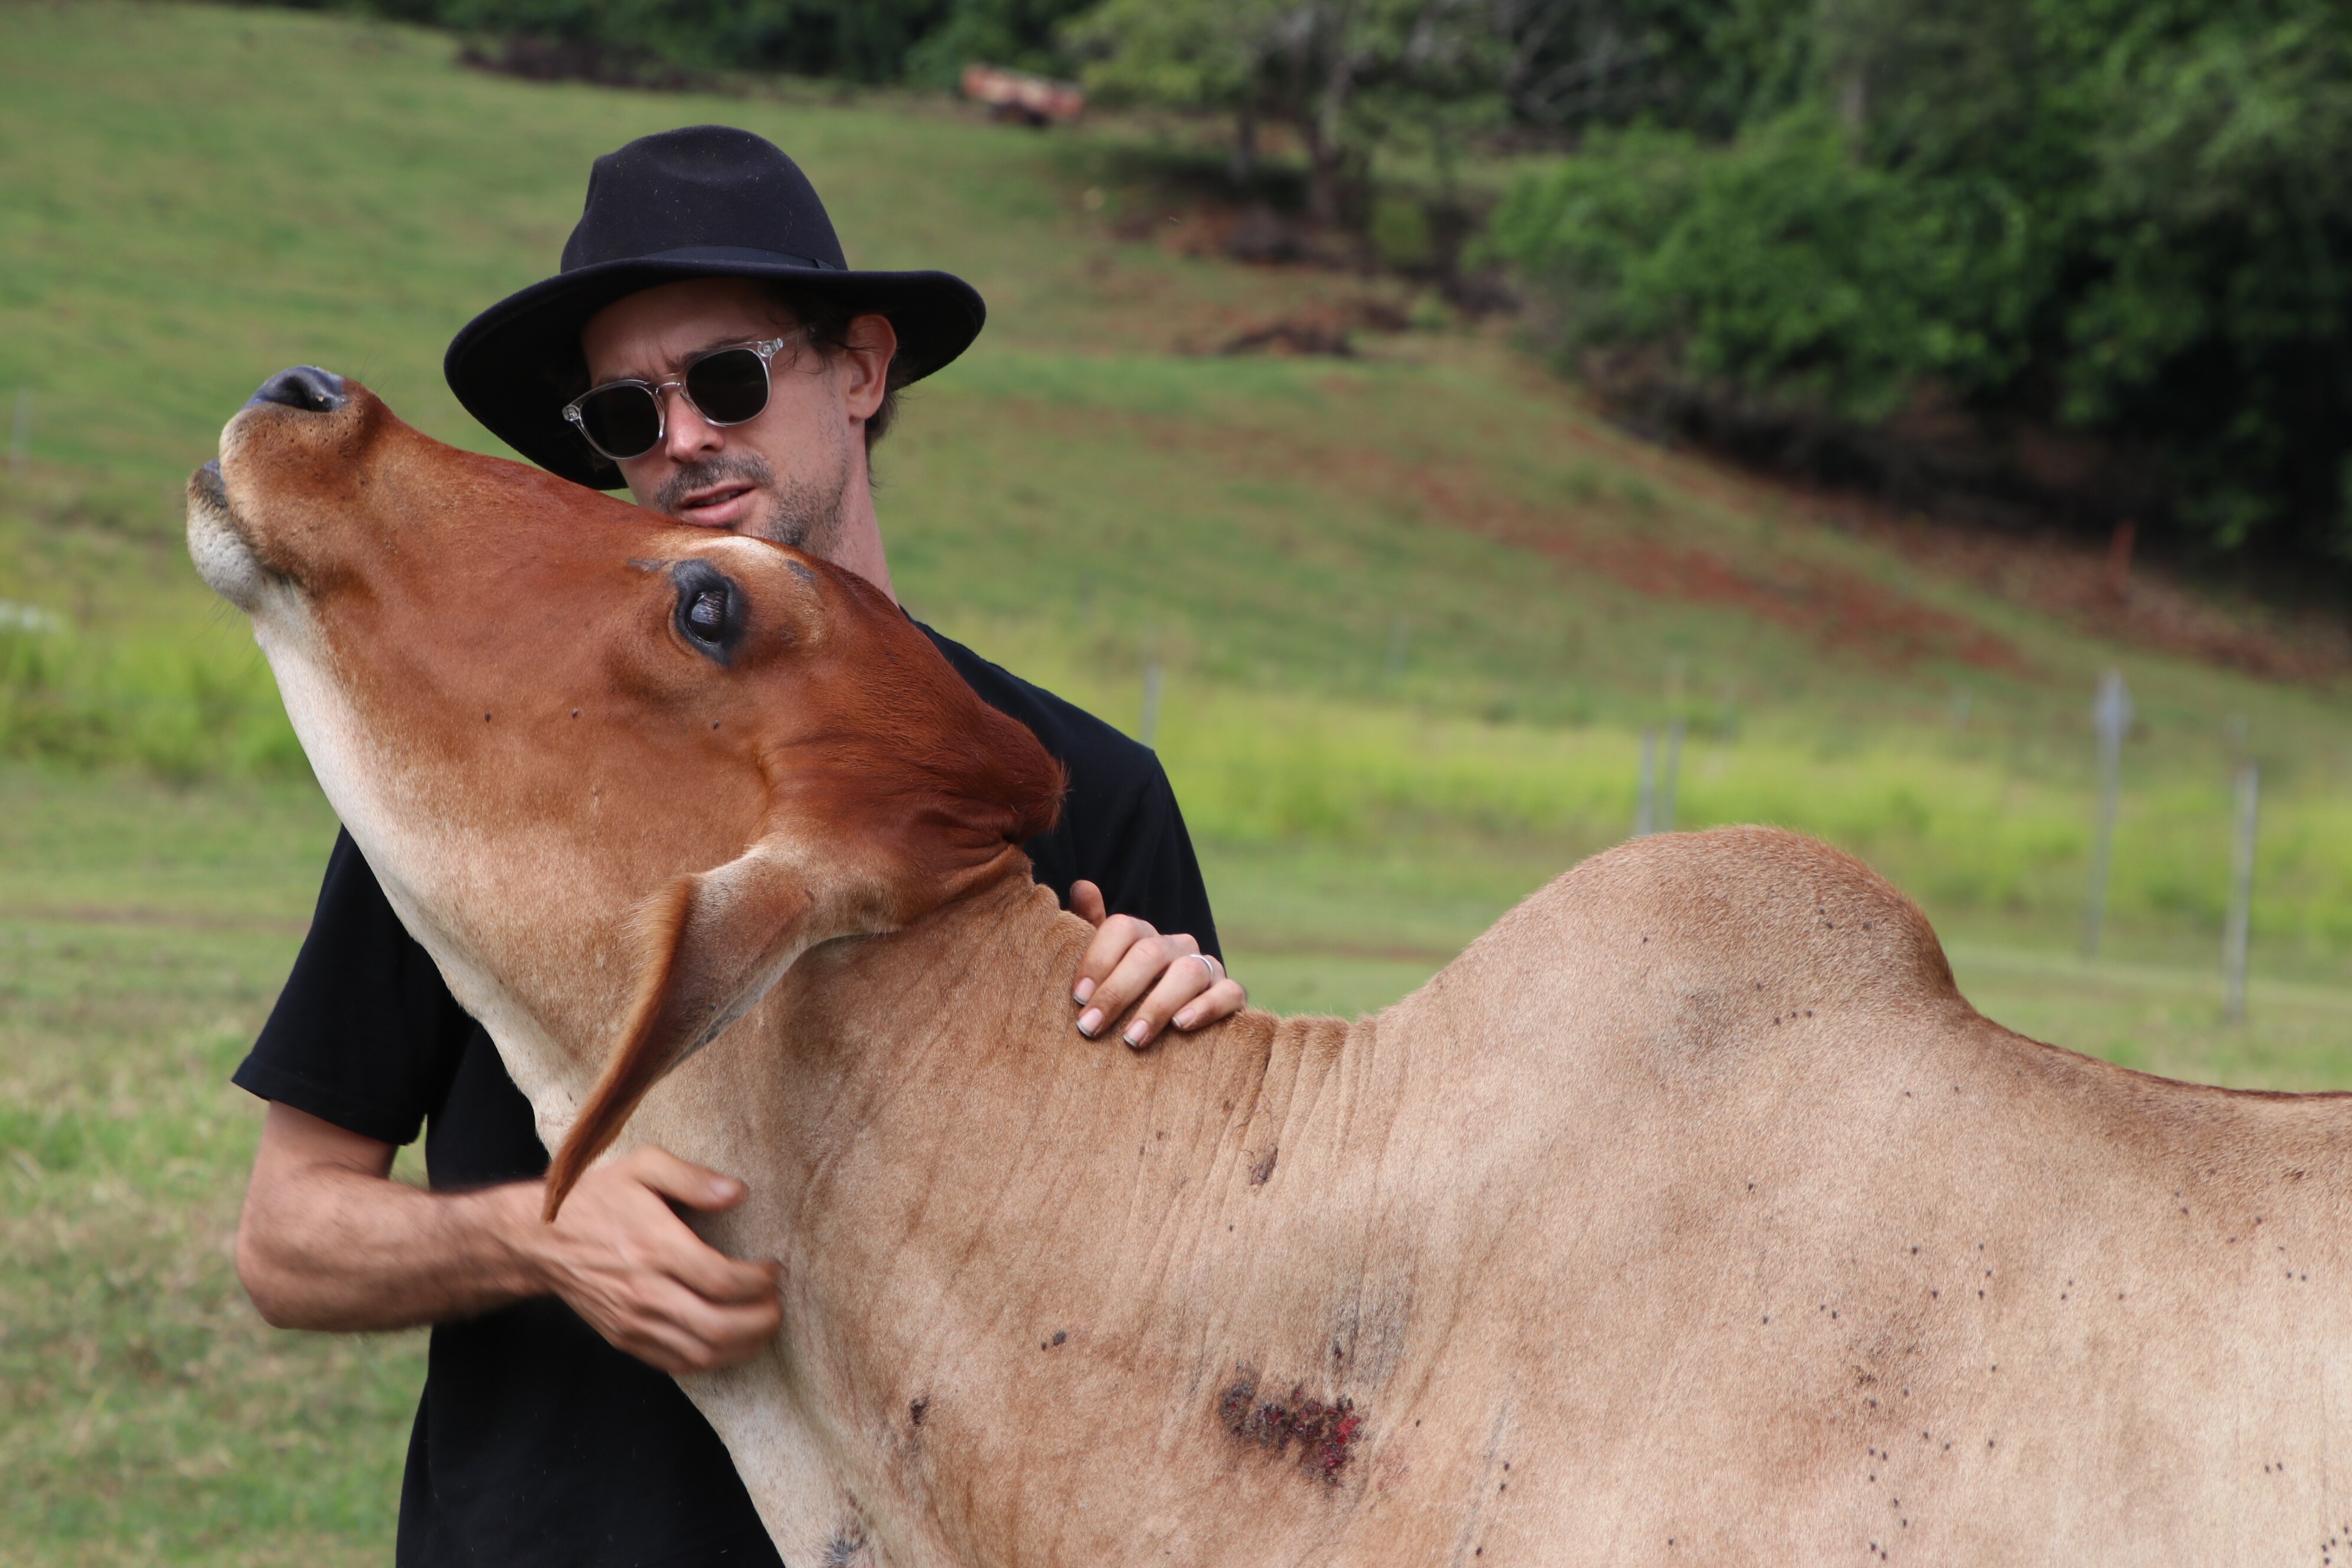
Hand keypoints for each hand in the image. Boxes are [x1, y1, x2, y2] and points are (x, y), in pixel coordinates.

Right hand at [523, 1146, 782, 1374]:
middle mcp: (645, 1291)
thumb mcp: (643, 1167)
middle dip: (762, 1320)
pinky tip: (730, 1340)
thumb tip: (737, 1192)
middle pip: (719, 1326)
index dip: (760, 1281)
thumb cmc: (597, 1198)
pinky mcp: (625, 1339)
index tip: (774, 1269)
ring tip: (764, 1324)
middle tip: (779, 1304)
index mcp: (654, 1247)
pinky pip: (677, 1363)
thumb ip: (692, 1178)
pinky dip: (712, 1359)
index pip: (722, 1280)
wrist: (540, 1240)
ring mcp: (633, 1321)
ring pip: (702, 1353)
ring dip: (744, 1345)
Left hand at [1067, 879, 1246, 1049]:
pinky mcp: (1231, 995)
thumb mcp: (1105, 968)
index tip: (1078, 996)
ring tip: (1132, 1038)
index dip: (1098, 959)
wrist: (1172, 1036)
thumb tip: (1082, 887)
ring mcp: (1207, 969)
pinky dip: (1206, 1007)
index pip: (1123, 928)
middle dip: (1117, 992)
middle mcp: (1177, 946)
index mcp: (1144, 937)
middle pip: (1150, 953)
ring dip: (1157, 1005)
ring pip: (1188, 972)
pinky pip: (1228, 993)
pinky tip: (1181, 1025)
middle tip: (1090, 1026)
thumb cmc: (1129, 1000)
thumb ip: (1091, 928)